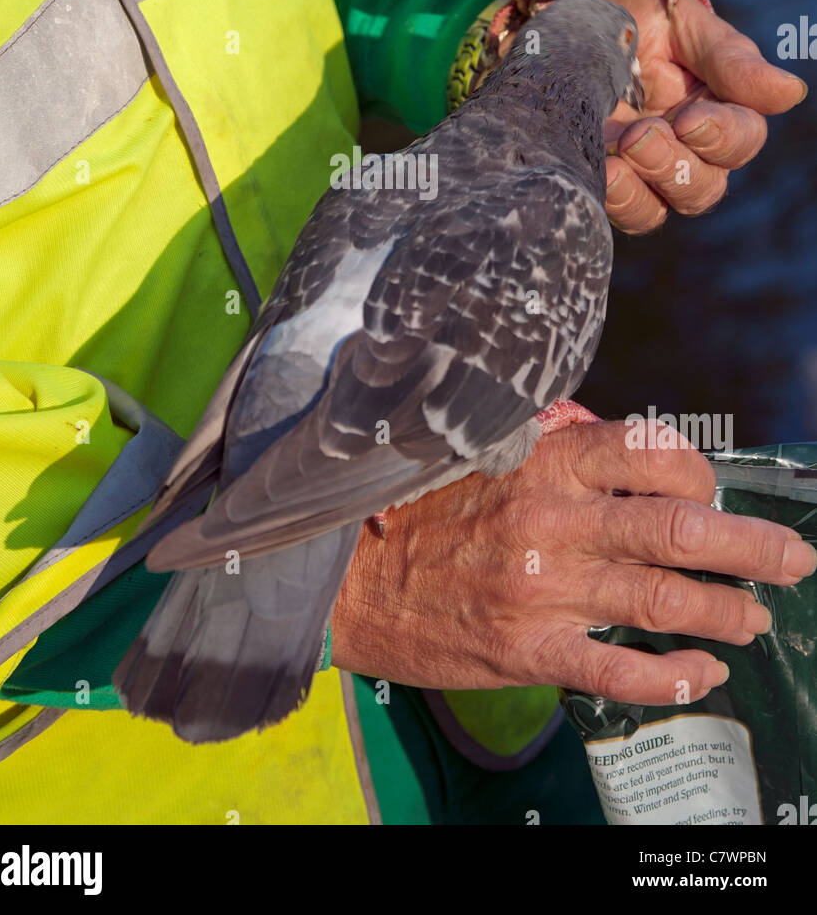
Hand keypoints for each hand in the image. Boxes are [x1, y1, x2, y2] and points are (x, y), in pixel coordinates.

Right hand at [330, 419, 816, 703]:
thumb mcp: (482, 452)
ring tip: (756, 617)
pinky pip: (619, 668)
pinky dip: (673, 674)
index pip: (652, 452)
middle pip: (678, 528)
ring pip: (662, 599)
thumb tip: (623, 446)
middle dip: (752, 546)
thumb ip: (552, 448)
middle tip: (791, 557)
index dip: (700, 473)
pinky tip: (702, 671)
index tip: (712, 491)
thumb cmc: (419, 510)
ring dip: (727, 609)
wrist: (350, 576)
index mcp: (542, 458)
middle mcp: (551, 518)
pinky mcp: (527, 648)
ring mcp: (542, 587)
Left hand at [600, 0, 805, 233]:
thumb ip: (728, 58)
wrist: (548, 27)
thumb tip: (790, 94)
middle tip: (641, 133)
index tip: (689, 118)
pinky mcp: (607, 186)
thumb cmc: (622, 18)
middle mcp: (688, 146)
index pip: (743, 136)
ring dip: (650, 184)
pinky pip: (629, 214)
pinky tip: (602, 173)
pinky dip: (619, 200)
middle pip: (708, 183)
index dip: (722, 135)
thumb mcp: (676, 22)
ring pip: (671, 204)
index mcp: (716, 104)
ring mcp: (646, 171)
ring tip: (620, 152)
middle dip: (678, 164)